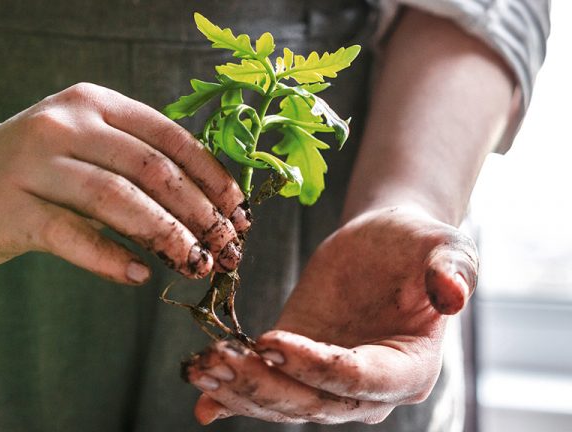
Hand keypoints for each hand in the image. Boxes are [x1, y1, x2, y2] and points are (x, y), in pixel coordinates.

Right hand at [0, 82, 249, 281]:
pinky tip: (140, 274)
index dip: (210, 175)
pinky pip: (71, 235)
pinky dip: (111, 257)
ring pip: (115, 200)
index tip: (238, 212)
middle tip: (227, 248)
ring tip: (196, 264)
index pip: (167, 136)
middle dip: (198, 212)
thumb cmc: (33, 171)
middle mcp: (63, 125)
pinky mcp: (7, 207)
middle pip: (149, 169)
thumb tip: (210, 208)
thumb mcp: (83, 149)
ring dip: (166, 235)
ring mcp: (31, 163)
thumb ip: (133, 166)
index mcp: (92, 105)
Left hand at [185, 205, 477, 423]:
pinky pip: (267, 387)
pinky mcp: (296, 365)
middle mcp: (367, 390)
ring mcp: (328, 383)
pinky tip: (202, 400)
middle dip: (264, 385)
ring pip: (283, 402)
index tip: (271, 343)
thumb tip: (454, 294)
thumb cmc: (415, 243)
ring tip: (201, 369)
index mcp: (409, 368)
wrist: (382, 243)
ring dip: (240, 390)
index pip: (359, 378)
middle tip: (218, 362)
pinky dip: (234, 397)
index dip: (315, 366)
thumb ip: (452, 269)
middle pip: (312, 402)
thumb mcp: (442, 246)